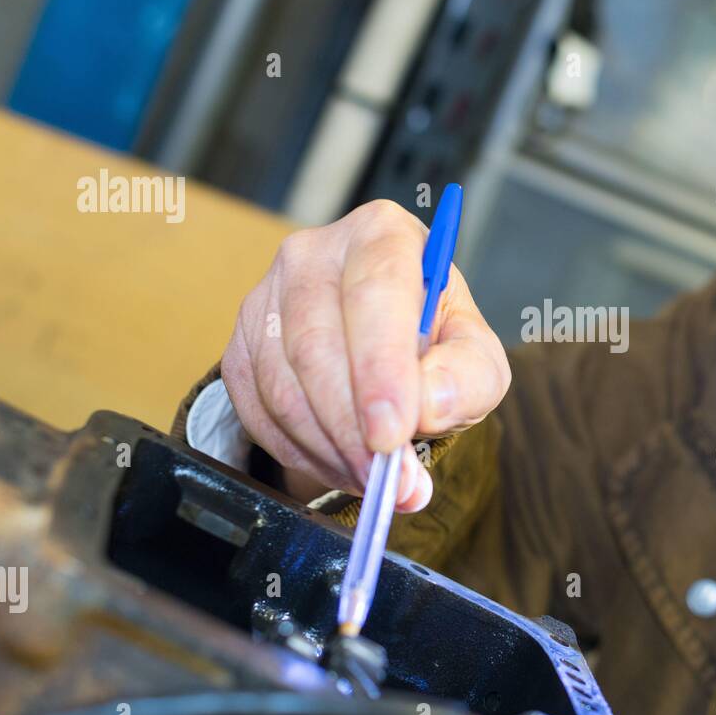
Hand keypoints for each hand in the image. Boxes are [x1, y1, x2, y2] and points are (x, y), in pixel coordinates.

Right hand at [220, 199, 510, 510]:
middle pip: (317, 345)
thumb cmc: (433, 344)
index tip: (392, 432)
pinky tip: (339, 464)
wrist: (386, 351)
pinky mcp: (240, 344)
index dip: (380, 367)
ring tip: (374, 478)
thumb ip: (468, 378)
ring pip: (282, 385)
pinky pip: (257, 409)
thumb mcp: (474, 358)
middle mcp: (315, 254)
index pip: (376, 291)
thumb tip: (429, 405)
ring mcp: (267, 296)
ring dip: (329, 447)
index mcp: (383, 236)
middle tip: (387, 478)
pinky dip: (300, 451)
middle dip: (353, 427)